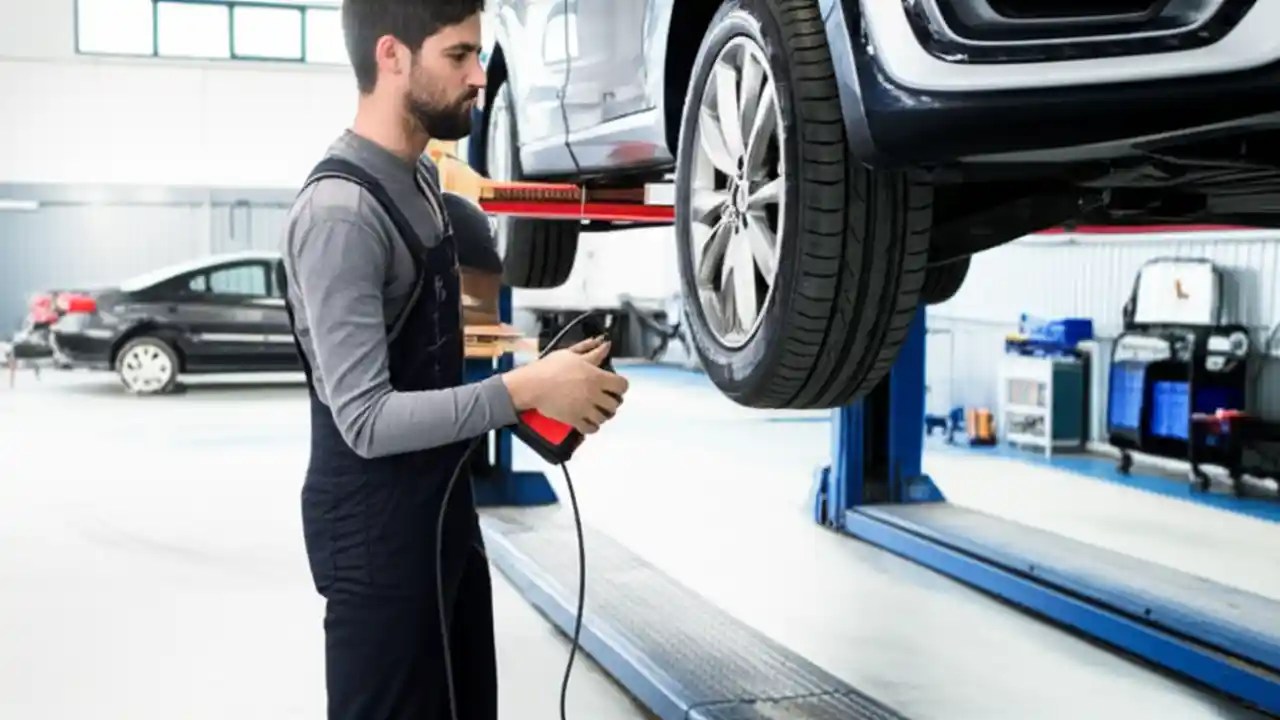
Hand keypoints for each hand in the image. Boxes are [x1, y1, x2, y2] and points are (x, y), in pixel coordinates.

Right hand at [502, 337, 629, 433]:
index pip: (621, 386)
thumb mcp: (571, 354)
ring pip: (604, 417)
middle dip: (612, 401)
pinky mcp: (575, 419)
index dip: (620, 386)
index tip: (615, 386)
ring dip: (603, 414)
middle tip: (605, 399)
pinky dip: (592, 426)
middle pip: (615, 403)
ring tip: (597, 410)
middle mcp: (594, 394)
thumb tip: (605, 344)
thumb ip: (591, 350)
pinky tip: (589, 421)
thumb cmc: (549, 368)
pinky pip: (591, 428)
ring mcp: (585, 408)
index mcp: (596, 376)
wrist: (532, 385)